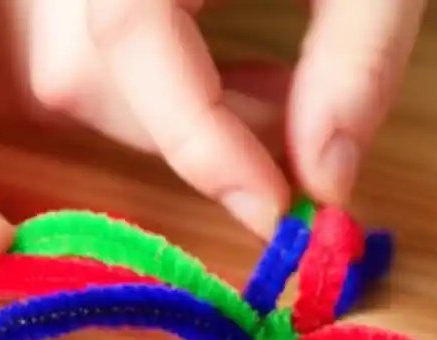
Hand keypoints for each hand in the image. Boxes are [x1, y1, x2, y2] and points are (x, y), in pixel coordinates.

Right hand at [0, 0, 425, 237]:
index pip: (123, 33)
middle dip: (193, 135)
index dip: (195, 138)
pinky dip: (168, 79)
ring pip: (77, 68)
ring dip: (180, 115)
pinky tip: (240, 65)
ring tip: (281, 96)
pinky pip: (90, 42)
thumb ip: (359, 59)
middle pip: (82, 69)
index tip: (275, 209)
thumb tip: (325, 181)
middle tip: (297, 153)